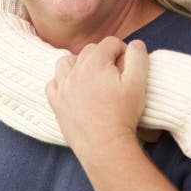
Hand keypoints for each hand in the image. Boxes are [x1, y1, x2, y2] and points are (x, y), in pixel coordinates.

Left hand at [46, 37, 148, 159]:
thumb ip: (138, 58)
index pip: (110, 43)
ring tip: (92, 75)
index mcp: (95, 63)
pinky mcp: (56, 104)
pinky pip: (52, 84)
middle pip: (89, 50)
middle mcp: (74, 71)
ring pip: (66, 62)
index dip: (122, 49)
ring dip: (78, 63)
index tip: (128, 64)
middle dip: (103, 56)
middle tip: (115, 72)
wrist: (105, 147)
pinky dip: (61, 82)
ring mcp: (62, 87)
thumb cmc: (124, 115)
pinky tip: (72, 89)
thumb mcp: (138, 83)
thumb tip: (135, 43)